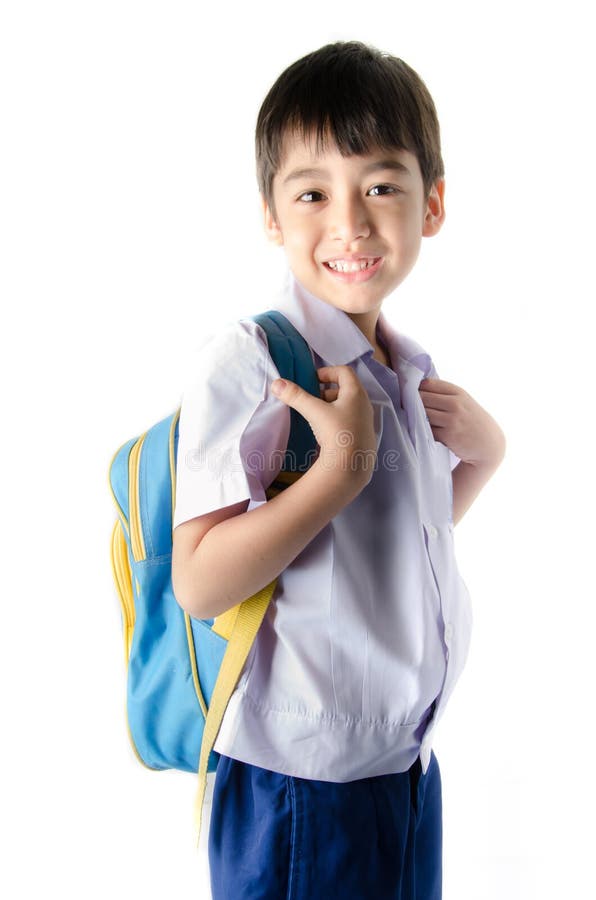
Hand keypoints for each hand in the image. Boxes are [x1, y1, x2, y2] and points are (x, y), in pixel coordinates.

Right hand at [271, 366, 376, 484]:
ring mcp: (365, 421)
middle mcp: (364, 404)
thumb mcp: (314, 411)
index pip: (344, 372)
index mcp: (356, 393)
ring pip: (348, 406)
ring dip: (332, 406)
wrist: (352, 466)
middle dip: (327, 390)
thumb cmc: (336, 433)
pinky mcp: (363, 436)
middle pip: (346, 389)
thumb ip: (296, 396)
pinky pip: (350, 420)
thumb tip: (277, 383)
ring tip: (316, 415)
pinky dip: (337, 419)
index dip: (328, 371)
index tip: (313, 379)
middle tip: (312, 398)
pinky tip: (325, 431)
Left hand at [418, 378, 505, 468]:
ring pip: (423, 413)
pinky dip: (422, 430)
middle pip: (422, 397)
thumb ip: (444, 395)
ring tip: (415, 420)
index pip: (428, 384)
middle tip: (407, 409)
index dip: (416, 389)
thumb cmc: (472, 421)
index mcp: (458, 392)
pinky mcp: (448, 435)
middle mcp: (455, 404)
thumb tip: (416, 389)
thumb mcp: (464, 402)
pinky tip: (424, 431)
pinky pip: (427, 429)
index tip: (410, 394)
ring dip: (416, 417)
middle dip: (412, 402)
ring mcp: (452, 420)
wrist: (489, 445)